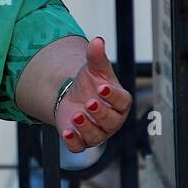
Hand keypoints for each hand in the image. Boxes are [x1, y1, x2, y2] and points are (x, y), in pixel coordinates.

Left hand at [56, 37, 131, 151]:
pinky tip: (66, 132)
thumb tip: (97, 40)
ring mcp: (98, 132)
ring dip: (86, 127)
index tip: (102, 87)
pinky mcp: (82, 140)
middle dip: (100, 113)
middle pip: (111, 120)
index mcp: (119, 101)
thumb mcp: (92, 69)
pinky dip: (74, 142)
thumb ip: (96, 56)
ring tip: (76, 115)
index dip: (112, 95)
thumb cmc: (90, 84)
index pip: (121, 101)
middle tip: (89, 102)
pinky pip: (80, 146)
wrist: (73, 97)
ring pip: (96, 135)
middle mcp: (111, 119)